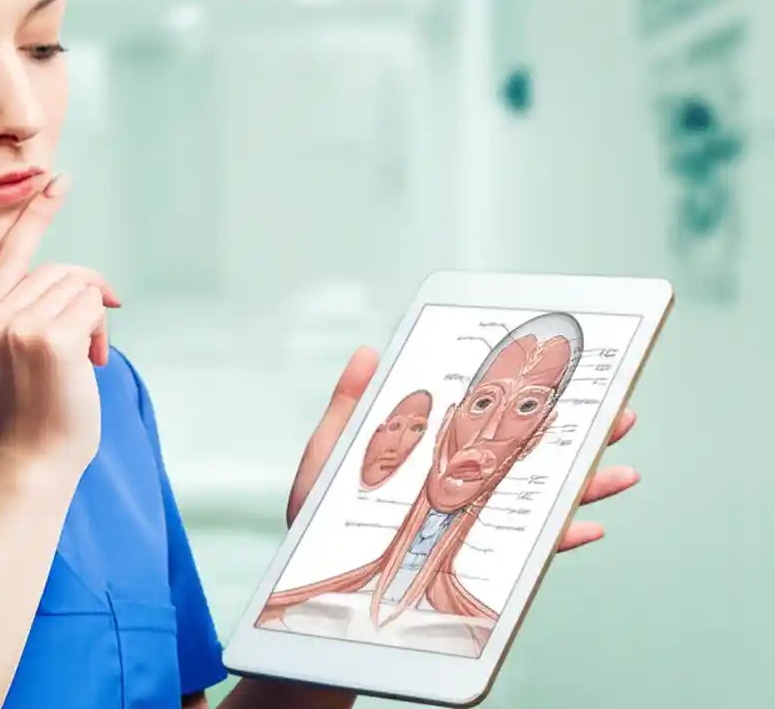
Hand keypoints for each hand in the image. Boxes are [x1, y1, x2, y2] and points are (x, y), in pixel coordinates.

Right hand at [0, 175, 120, 474]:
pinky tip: (92, 362)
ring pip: (77, 285)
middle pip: (57, 269)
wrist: (38, 458)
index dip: (36, 215)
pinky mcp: (50, 339)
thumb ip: (32, 313)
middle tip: (94, 342)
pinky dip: (100, 329)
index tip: (58, 180)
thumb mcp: (19, 354)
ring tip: (89, 359)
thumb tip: (87, 285)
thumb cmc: (38, 410)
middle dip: (86, 295)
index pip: (7, 252)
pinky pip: (91, 305)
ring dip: (95, 318)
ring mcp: (18, 326)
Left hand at [286, 346, 639, 551]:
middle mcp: (460, 485)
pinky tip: (587, 528)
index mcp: (433, 454)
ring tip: (622, 469)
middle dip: (577, 434)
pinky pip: (524, 552)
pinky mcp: (471, 560)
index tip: (565, 374)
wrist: (313, 584)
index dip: (528, 399)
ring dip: (585, 484)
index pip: (489, 420)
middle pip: (527, 454)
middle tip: (619, 411)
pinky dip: (558, 540)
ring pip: (538, 499)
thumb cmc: (317, 520)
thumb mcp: (328, 453)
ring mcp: (470, 522)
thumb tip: (369, 350)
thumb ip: (351, 405)